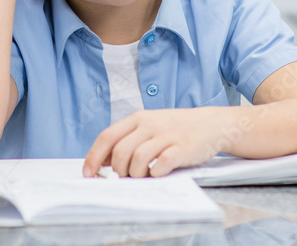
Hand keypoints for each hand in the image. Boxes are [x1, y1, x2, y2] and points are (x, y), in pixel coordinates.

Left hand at [83, 107, 235, 177]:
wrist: (209, 124)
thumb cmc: (174, 129)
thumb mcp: (147, 127)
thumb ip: (126, 140)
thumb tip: (102, 161)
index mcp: (137, 118)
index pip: (107, 136)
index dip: (94, 156)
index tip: (87, 174)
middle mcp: (149, 125)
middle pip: (120, 151)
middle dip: (118, 170)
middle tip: (124, 177)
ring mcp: (166, 136)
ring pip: (138, 159)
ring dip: (135, 174)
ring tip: (141, 176)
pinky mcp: (182, 148)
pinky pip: (161, 164)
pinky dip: (155, 173)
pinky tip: (157, 173)